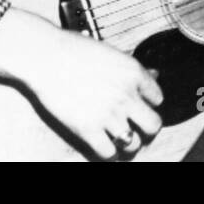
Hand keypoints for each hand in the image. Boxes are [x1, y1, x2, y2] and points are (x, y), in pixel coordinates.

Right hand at [0, 9, 163, 159]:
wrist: (45, 56)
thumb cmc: (73, 49)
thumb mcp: (110, 53)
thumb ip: (132, 69)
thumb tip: (153, 75)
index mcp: (133, 73)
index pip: (158, 98)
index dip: (147, 102)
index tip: (137, 103)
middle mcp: (126, 95)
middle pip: (154, 125)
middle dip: (145, 127)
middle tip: (134, 125)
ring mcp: (108, 114)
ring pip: (134, 143)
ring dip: (126, 142)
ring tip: (116, 136)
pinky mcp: (88, 130)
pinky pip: (108, 153)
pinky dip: (106, 152)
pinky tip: (100, 142)